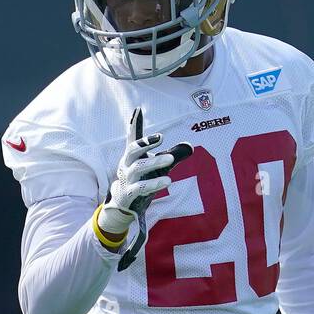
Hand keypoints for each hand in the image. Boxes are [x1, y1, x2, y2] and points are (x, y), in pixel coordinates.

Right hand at [96, 108, 191, 266]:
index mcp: (131, 156)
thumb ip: (172, 155)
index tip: (138, 110)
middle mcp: (126, 165)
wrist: (123, 203)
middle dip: (145, 143)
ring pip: (138, 168)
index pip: (133, 137)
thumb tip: (190, 146)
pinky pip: (141, 188)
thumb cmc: (141, 180)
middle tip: (161, 138)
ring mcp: (127, 179)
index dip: (135, 124)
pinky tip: (167, 180)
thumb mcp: (156, 166)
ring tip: (170, 159)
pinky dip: (154, 184)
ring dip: (154, 163)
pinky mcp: (129, 194)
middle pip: (132, 150)